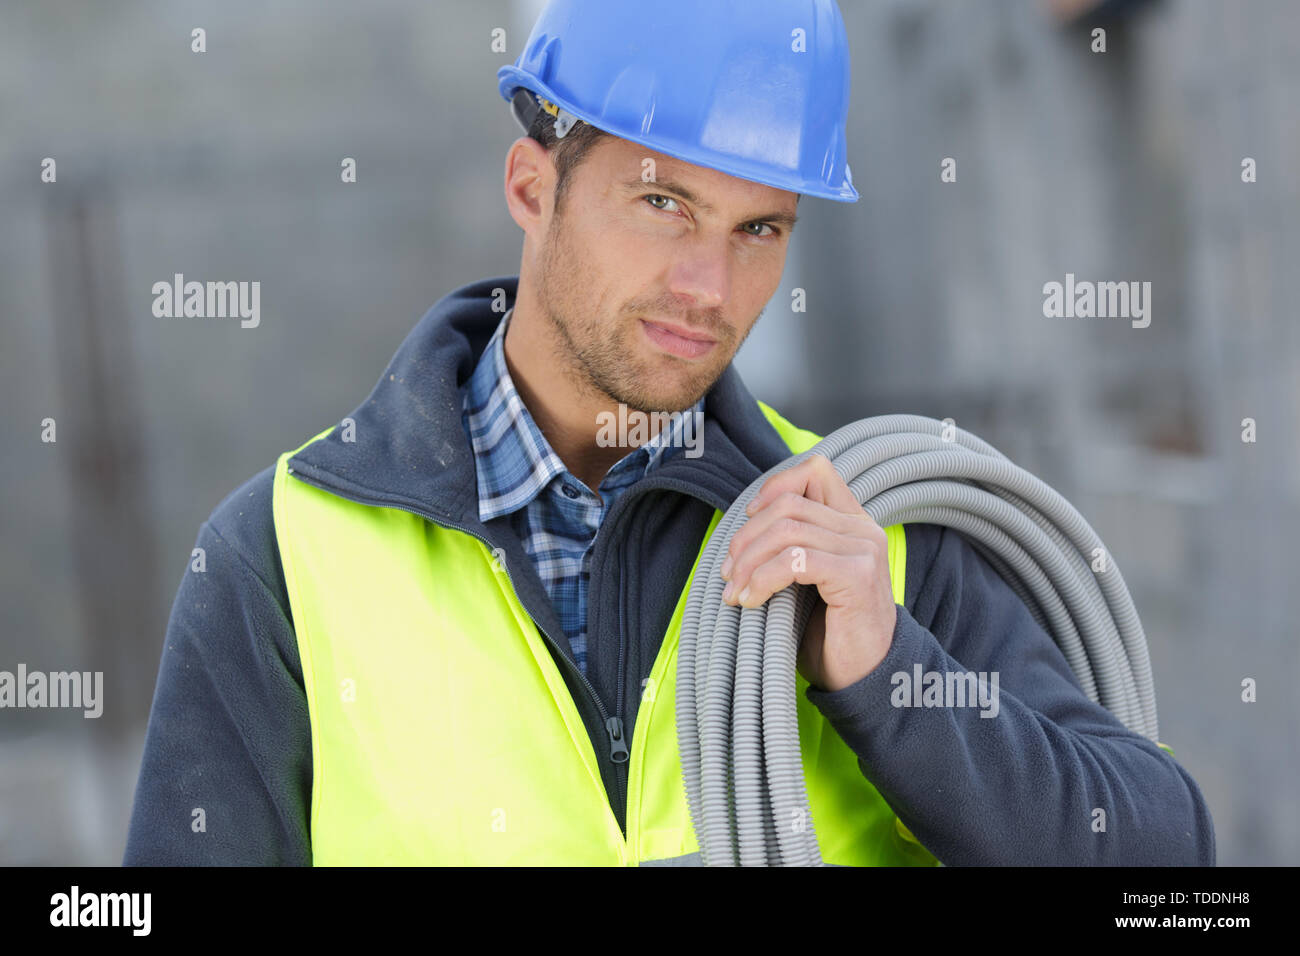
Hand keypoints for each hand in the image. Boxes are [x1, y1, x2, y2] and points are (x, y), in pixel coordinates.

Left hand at [719, 452, 896, 691]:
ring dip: (748, 562)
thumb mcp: (805, 581)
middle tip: (727, 573)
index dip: (773, 487)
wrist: (866, 678)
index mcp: (852, 522)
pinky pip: (795, 560)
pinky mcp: (858, 576)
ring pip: (787, 530)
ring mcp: (864, 550)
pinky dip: (762, 579)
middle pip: (789, 503)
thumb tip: (739, 535)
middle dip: (746, 537)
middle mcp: (862, 529)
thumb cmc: (830, 632)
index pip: (815, 471)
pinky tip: (751, 601)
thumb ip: (789, 548)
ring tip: (734, 592)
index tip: (747, 522)